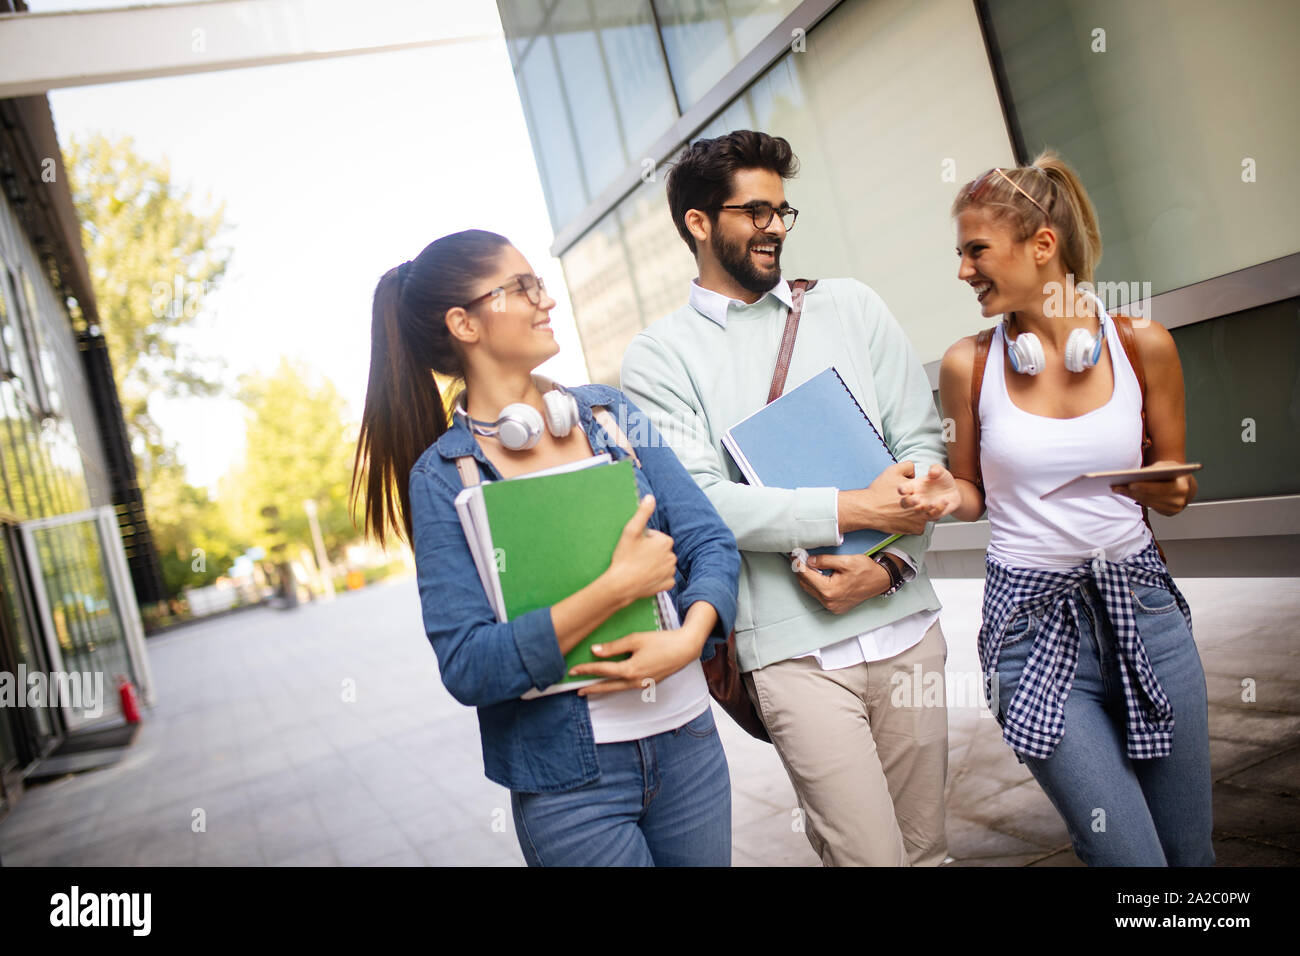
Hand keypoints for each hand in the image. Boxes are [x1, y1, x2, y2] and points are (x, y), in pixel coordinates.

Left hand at [569, 627, 705, 695]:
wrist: (684, 649)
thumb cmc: (661, 641)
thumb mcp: (635, 640)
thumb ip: (614, 646)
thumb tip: (594, 651)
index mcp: (629, 670)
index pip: (602, 671)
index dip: (586, 670)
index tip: (573, 670)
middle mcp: (634, 681)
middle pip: (607, 686)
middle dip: (591, 688)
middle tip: (577, 690)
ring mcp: (642, 684)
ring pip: (617, 689)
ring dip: (603, 689)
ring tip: (590, 689)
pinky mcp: (648, 683)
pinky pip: (627, 687)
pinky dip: (616, 687)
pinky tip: (612, 684)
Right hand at [602, 495, 676, 605]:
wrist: (621, 585)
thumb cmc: (625, 557)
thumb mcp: (631, 531)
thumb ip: (643, 513)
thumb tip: (650, 497)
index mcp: (665, 542)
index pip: (655, 537)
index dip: (644, 540)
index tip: (634, 547)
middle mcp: (672, 556)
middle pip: (660, 550)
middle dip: (650, 552)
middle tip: (635, 557)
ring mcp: (670, 572)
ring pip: (663, 563)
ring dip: (654, 564)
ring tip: (639, 567)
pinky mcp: (667, 585)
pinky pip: (664, 577)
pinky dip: (657, 577)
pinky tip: (646, 577)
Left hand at [795, 552, 890, 614]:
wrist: (881, 581)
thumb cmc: (866, 570)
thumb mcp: (846, 561)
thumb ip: (825, 560)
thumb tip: (808, 560)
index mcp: (830, 591)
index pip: (806, 575)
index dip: (798, 564)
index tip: (793, 555)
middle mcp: (829, 602)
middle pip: (806, 584)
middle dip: (801, 570)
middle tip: (798, 558)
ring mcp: (832, 607)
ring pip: (811, 591)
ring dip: (807, 578)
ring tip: (805, 564)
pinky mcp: (835, 608)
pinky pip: (819, 596)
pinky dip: (815, 585)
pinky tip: (816, 575)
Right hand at [839, 461, 929, 534]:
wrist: (868, 509)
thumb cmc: (879, 492)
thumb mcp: (892, 471)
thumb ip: (908, 466)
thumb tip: (915, 471)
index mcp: (919, 491)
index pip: (930, 490)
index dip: (925, 490)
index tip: (919, 492)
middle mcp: (922, 506)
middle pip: (933, 505)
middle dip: (927, 503)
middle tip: (918, 502)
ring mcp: (919, 519)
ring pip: (929, 517)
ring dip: (922, 514)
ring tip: (911, 512)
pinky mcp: (914, 529)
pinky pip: (921, 528)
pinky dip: (915, 524)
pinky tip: (907, 519)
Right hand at [898, 463, 961, 519]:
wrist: (953, 490)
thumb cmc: (942, 479)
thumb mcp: (940, 471)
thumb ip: (936, 469)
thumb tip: (932, 471)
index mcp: (913, 486)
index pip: (903, 488)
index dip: (902, 489)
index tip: (903, 490)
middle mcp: (916, 497)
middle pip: (904, 503)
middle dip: (908, 502)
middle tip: (916, 500)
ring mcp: (923, 507)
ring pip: (917, 511)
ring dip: (923, 509)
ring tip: (933, 503)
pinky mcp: (932, 514)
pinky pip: (932, 515)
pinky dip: (938, 510)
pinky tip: (944, 502)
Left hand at [1110, 461, 1193, 516]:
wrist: (1186, 483)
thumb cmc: (1174, 472)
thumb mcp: (1167, 466)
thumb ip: (1154, 470)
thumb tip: (1135, 475)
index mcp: (1182, 486)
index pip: (1160, 488)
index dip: (1145, 486)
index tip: (1130, 484)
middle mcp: (1179, 500)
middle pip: (1151, 496)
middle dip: (1131, 491)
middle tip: (1116, 486)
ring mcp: (1174, 508)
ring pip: (1147, 502)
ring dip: (1130, 495)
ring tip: (1117, 488)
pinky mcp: (1168, 512)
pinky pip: (1149, 505)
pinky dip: (1136, 498)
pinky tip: (1126, 493)